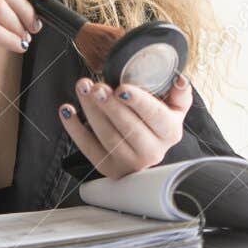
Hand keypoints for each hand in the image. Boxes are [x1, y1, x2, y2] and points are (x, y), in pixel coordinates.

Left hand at [59, 73, 192, 178]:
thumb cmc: (158, 122)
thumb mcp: (175, 108)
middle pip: (129, 128)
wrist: (147, 150)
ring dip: (91, 111)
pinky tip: (67, 110)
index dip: (139, 102)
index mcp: (170, 132)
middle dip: (110, 106)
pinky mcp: (108, 168)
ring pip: (107, 137)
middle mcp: (153, 152)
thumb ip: (179, 93)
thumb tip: (180, 79)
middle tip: (96, 87)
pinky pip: (88, 148)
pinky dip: (75, 129)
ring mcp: (130, 163)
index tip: (121, 88)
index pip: (156, 117)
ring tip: (83, 88)